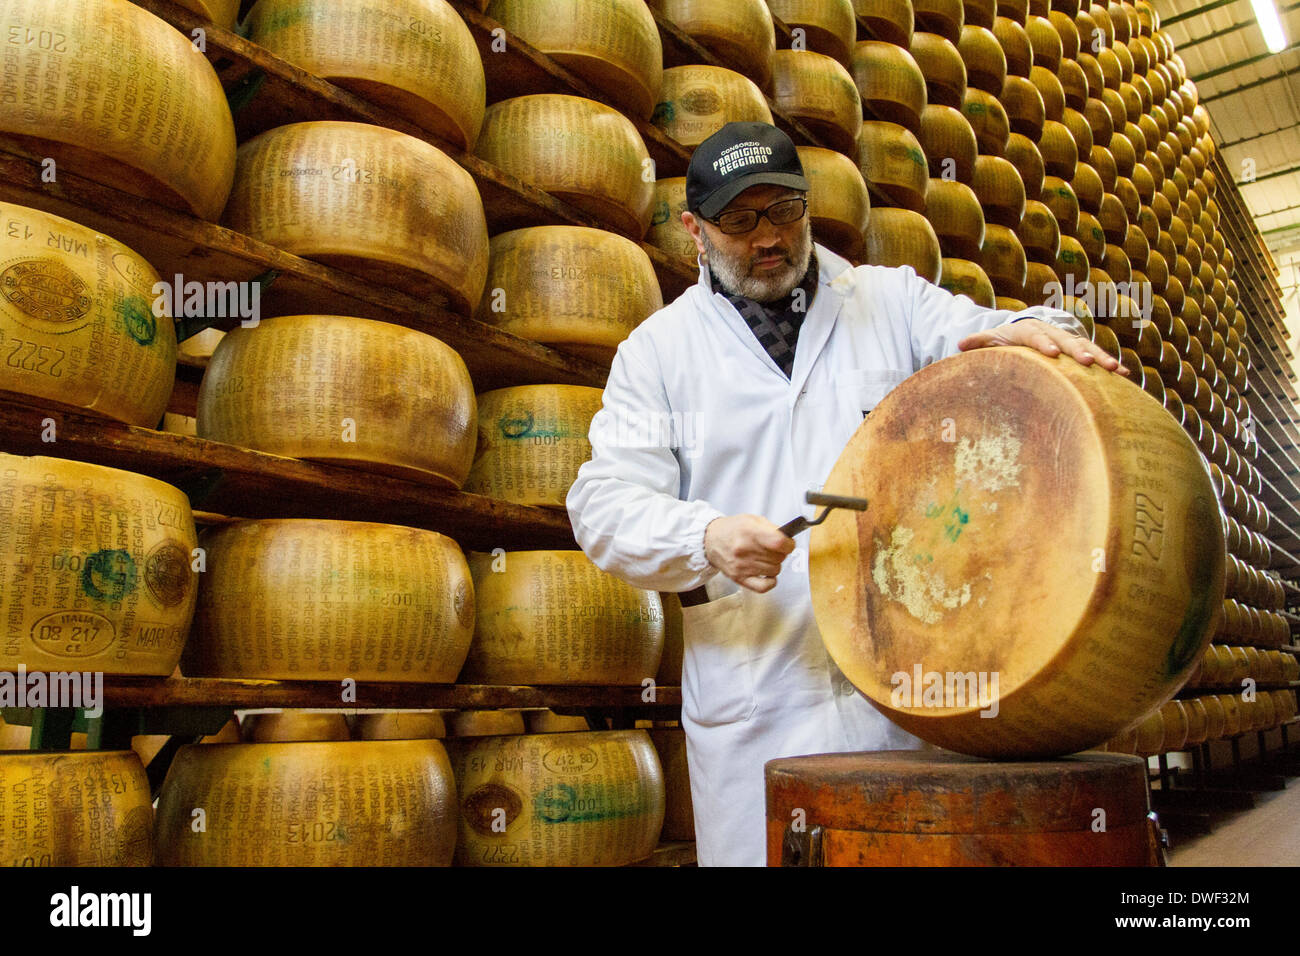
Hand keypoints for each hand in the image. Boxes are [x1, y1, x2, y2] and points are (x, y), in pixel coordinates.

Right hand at [703, 514, 794, 592]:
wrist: (710, 540)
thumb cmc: (732, 529)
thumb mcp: (752, 520)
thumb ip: (771, 529)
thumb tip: (788, 540)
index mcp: (749, 532)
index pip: (779, 543)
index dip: (789, 544)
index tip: (788, 543)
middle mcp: (745, 550)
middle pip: (778, 558)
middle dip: (780, 553)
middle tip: (772, 549)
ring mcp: (742, 566)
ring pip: (775, 571)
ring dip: (774, 564)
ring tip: (765, 557)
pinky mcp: (739, 578)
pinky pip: (764, 587)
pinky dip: (770, 581)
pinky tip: (767, 574)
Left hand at [957, 318, 1128, 374]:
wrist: (1028, 330)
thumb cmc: (1007, 339)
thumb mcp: (993, 339)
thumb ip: (979, 342)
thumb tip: (959, 345)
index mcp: (1031, 331)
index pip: (1037, 336)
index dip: (1044, 344)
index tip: (1050, 353)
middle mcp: (1054, 334)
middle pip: (1068, 342)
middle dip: (1078, 352)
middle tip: (1088, 363)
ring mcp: (1069, 342)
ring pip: (1087, 349)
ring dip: (1101, 358)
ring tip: (1115, 370)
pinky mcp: (1081, 352)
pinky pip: (1097, 358)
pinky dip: (1111, 366)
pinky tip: (1126, 377)